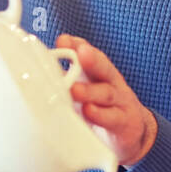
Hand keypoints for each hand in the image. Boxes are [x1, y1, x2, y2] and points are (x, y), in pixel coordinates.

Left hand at [57, 34, 157, 167]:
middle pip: (104, 68)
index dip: (78, 46)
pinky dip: (101, 115)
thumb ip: (68, 80)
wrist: (132, 131)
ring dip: (90, 91)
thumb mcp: (87, 91)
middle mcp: (112, 84)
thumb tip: (38, 72)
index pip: (90, 55)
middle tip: (80, 53)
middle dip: (92, 60)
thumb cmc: (103, 108)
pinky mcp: (125, 123)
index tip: (64, 40)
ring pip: (106, 94)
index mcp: (100, 74)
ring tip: (75, 90)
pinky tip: (89, 111)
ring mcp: (120, 103)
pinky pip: (113, 118)